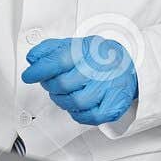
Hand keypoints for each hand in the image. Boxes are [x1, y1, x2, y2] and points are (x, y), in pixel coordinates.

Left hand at [20, 36, 138, 125]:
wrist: (131, 65)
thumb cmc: (101, 57)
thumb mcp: (77, 45)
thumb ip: (52, 49)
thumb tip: (33, 57)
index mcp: (89, 51)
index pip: (60, 60)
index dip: (40, 69)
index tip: (29, 75)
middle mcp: (100, 69)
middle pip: (64, 83)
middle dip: (51, 86)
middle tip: (50, 83)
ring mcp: (108, 88)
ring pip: (76, 102)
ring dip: (62, 101)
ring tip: (63, 94)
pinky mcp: (114, 105)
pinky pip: (91, 116)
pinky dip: (78, 114)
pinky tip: (77, 106)